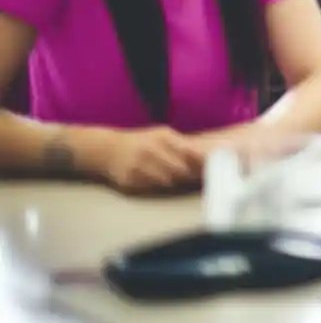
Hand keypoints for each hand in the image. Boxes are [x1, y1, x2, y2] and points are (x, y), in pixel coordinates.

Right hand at [88, 127, 203, 193]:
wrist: (107, 149)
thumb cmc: (142, 141)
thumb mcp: (161, 135)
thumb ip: (182, 144)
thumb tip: (208, 155)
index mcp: (162, 136)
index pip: (188, 151)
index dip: (201, 162)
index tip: (211, 167)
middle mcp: (150, 150)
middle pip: (180, 170)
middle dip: (190, 175)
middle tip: (197, 178)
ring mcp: (139, 165)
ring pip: (168, 181)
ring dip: (175, 182)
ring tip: (178, 180)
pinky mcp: (130, 179)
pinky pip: (152, 187)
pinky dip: (159, 186)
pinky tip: (159, 181)